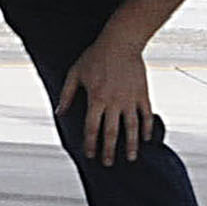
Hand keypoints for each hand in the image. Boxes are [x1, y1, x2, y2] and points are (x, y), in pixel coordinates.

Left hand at [55, 29, 157, 165]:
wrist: (121, 42)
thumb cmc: (95, 56)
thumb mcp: (75, 73)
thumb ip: (67, 94)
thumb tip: (59, 113)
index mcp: (96, 98)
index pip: (91, 128)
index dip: (90, 143)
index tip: (90, 155)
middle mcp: (113, 102)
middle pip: (111, 132)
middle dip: (109, 150)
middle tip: (108, 163)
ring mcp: (130, 99)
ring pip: (131, 128)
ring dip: (131, 145)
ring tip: (131, 158)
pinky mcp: (142, 94)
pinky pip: (146, 115)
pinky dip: (147, 128)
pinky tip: (146, 139)